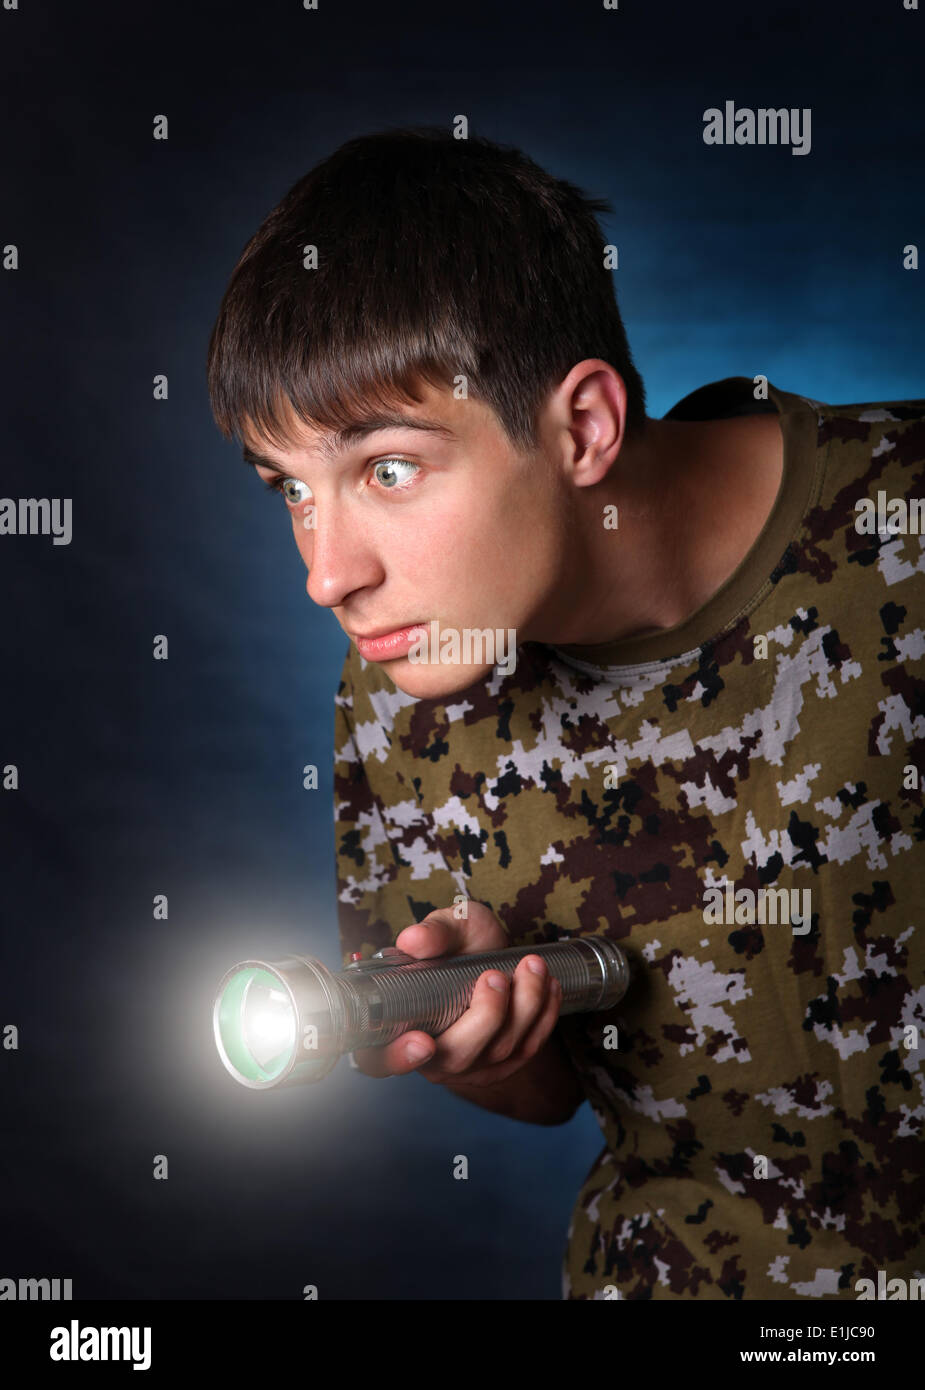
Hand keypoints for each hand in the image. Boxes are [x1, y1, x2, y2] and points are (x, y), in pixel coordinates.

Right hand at [350, 901, 561, 1087]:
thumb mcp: (449, 926)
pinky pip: (528, 1049)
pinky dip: (543, 1016)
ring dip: (523, 1007)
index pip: (380, 1059)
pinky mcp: (504, 1064)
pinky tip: (549, 984)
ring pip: (497, 1052)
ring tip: (532, 965)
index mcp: (396, 1026)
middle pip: (454, 1057)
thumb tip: (413, 941)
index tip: (423, 1041)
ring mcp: (469, 1066)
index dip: (398, 1057)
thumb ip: (432, 932)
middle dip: (483, 1018)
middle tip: (494, 977)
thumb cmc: (462, 944)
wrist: (495, 956)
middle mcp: (429, 1055)